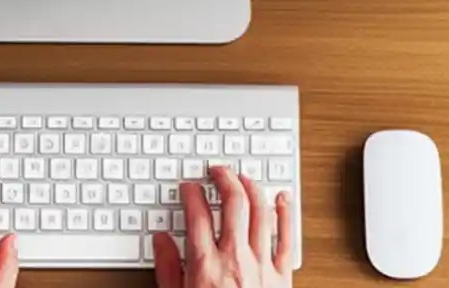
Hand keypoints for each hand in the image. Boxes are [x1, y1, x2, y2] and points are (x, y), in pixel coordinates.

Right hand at [153, 166, 294, 287]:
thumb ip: (168, 268)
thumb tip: (161, 240)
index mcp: (205, 265)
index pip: (197, 214)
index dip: (191, 193)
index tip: (189, 186)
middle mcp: (235, 259)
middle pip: (233, 203)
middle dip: (225, 178)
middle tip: (218, 170)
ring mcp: (262, 266)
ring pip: (261, 213)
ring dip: (253, 188)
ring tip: (244, 178)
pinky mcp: (282, 277)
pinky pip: (287, 238)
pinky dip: (286, 214)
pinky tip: (282, 199)